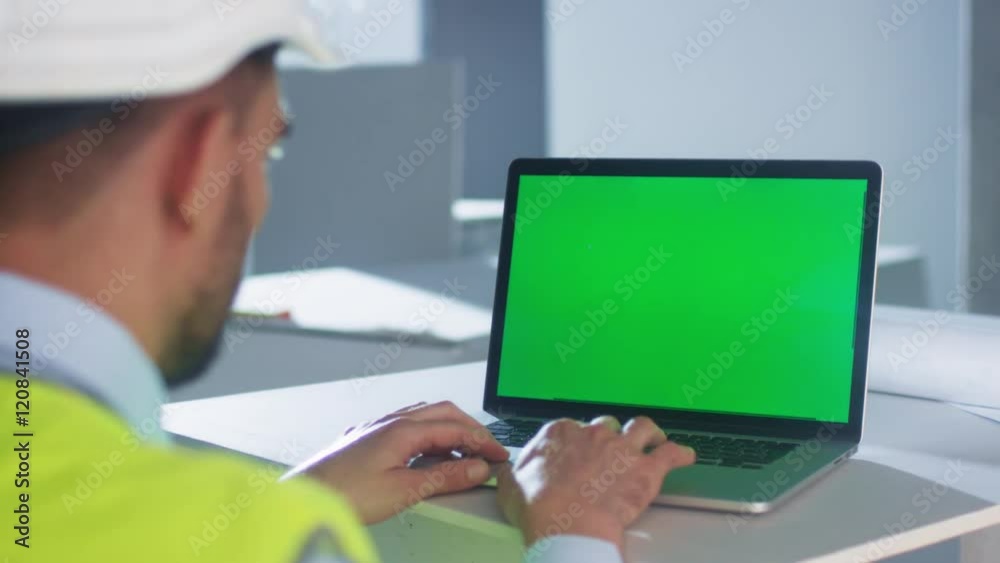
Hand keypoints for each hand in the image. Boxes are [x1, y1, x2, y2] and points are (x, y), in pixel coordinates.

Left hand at [286, 401, 508, 523]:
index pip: (455, 427)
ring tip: (462, 453)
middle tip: (487, 450)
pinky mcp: (364, 441)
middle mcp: (388, 422)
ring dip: (448, 430)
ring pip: (422, 417)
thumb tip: (476, 468)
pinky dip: (427, 435)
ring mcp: (374, 428)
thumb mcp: (404, 491)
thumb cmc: (343, 494)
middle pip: (442, 413)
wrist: (304, 498)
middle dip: (470, 429)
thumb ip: (444, 477)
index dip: (483, 441)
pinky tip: (424, 452)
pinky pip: (405, 426)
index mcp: (402, 429)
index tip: (499, 456)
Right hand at [496, 416, 694, 552]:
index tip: (579, 451)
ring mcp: (622, 449)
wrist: (567, 525)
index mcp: (560, 433)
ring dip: (648, 433)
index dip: (578, 442)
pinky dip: (681, 453)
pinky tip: (686, 455)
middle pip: (607, 426)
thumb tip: (503, 471)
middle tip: (612, 452)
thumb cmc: (540, 508)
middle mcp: (593, 434)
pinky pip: (671, 454)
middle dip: (611, 437)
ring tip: (653, 439)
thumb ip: (513, 474)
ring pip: (642, 428)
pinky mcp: (646, 469)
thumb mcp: (511, 487)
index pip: (572, 428)